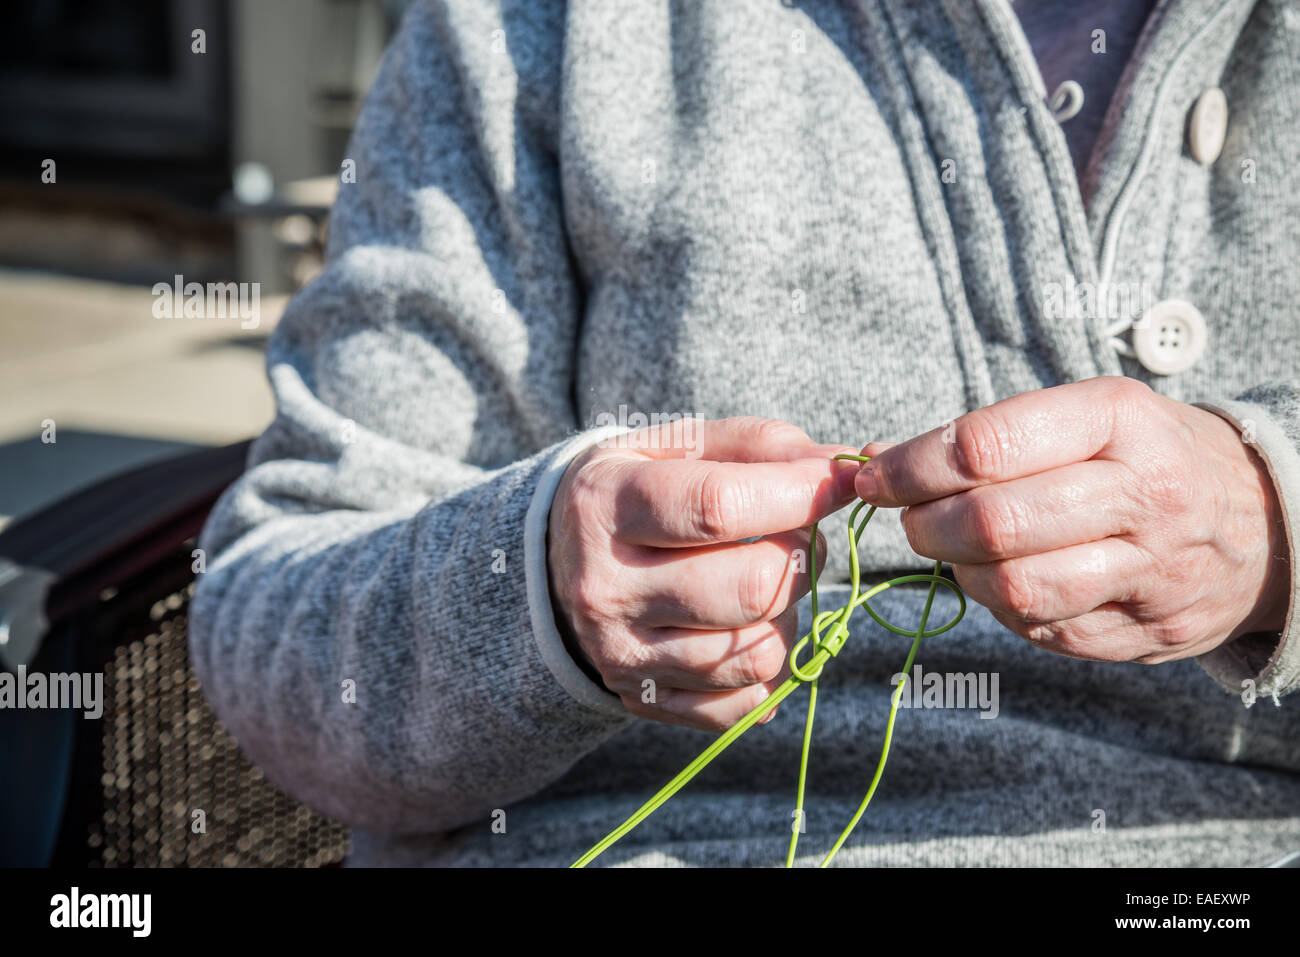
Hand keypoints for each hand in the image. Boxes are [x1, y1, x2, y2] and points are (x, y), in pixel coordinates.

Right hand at [547, 416, 858, 730]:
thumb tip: (842, 467)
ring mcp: (624, 656)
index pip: (720, 507)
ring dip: (788, 612)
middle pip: (752, 587)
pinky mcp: (647, 701)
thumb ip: (759, 447)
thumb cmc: (633, 493)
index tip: (838, 482)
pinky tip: (745, 626)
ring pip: (760, 651)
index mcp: (605, 507)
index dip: (799, 494)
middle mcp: (606, 589)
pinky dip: (768, 666)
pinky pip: (749, 702)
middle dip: (800, 555)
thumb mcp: (674, 446)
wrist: (551, 568)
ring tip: (763, 581)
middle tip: (791, 535)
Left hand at [852, 376, 1289, 663]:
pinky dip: (1000, 608)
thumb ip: (986, 437)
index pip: (986, 446)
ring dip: (960, 571)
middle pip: (996, 524)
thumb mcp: (1085, 416)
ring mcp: (1152, 572)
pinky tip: (1000, 579)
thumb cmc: (1143, 457)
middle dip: (926, 525)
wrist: (1261, 522)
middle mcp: (1145, 495)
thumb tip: (875, 463)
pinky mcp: (1146, 633)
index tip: (874, 475)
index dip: (912, 467)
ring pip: (1017, 588)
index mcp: (1120, 420)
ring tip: (953, 549)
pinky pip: (1043, 631)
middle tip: (909, 519)